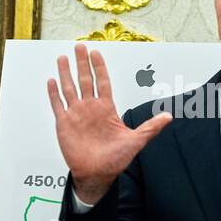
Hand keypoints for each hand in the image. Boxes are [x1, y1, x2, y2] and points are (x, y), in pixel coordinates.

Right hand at [46, 43, 171, 202]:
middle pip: (85, 80)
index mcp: (106, 109)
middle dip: (82, 63)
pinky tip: (52, 80)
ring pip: (70, 88)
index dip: (99, 67)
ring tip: (63, 58)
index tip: (96, 53)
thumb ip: (151, 127)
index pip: (102, 82)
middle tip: (79, 46)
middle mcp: (91, 108)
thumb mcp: (136, 140)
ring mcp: (77, 115)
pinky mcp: (65, 124)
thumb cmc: (115, 159)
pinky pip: (58, 105)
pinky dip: (54, 93)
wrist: (98, 174)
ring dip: (66, 73)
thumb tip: (168, 117)